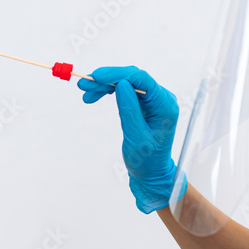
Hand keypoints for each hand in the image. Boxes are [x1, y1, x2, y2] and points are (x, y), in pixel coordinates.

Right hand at [78, 67, 186, 212]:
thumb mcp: (136, 137)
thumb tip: (121, 84)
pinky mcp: (143, 105)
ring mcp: (152, 101)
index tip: (96, 77)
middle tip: (84, 84)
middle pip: (132, 78)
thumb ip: (129, 110)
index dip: (117, 74)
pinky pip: (124, 91)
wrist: (151, 173)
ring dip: (104, 85)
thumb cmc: (147, 161)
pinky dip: (109, 92)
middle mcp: (161, 99)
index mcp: (165, 106)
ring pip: (125, 83)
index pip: (142, 80)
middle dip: (107, 79)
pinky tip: (94, 96)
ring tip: (86, 92)